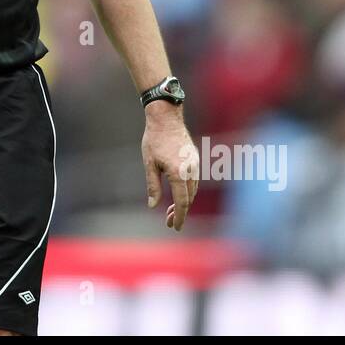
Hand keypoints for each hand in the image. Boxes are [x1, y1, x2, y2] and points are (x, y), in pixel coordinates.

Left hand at [141, 104, 198, 230]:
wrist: (166, 117)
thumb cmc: (154, 140)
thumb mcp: (150, 164)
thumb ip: (153, 186)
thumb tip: (153, 205)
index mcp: (178, 173)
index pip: (182, 202)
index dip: (178, 216)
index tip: (174, 227)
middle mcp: (190, 170)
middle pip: (188, 198)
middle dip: (179, 212)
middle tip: (168, 222)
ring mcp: (195, 163)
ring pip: (193, 190)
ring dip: (184, 202)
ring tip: (170, 211)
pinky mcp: (195, 158)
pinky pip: (194, 180)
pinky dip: (187, 190)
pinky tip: (178, 194)